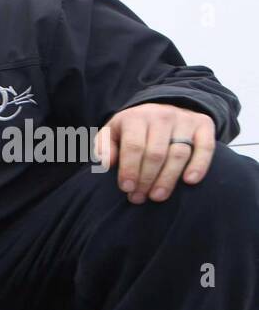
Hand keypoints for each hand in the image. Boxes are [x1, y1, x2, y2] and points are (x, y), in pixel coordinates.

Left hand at [95, 103, 215, 203]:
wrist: (159, 111)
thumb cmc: (131, 131)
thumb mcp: (111, 134)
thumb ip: (103, 147)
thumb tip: (107, 163)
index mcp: (136, 117)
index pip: (134, 146)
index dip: (130, 169)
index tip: (126, 188)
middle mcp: (162, 115)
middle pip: (156, 153)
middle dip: (146, 179)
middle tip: (139, 198)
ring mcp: (185, 119)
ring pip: (178, 153)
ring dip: (167, 179)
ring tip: (157, 196)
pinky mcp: (204, 125)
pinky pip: (205, 147)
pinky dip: (199, 164)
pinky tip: (190, 181)